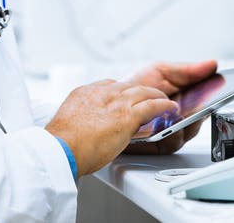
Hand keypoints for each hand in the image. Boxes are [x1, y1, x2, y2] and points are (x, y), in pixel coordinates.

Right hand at [45, 79, 178, 176]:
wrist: (62, 148)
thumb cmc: (62, 143)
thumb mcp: (68, 122)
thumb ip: (80, 120)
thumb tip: (83, 130)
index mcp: (85, 93)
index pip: (108, 85)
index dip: (120, 91)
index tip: (124, 96)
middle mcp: (102, 93)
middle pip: (127, 86)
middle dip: (140, 91)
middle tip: (149, 95)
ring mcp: (116, 102)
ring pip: (142, 92)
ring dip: (155, 94)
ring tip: (163, 98)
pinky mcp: (127, 116)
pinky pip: (152, 105)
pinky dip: (163, 105)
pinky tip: (170, 107)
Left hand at [122, 58, 217, 154]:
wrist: (112, 99)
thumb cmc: (136, 85)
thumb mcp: (162, 71)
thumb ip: (188, 70)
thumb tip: (212, 64)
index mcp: (184, 101)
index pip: (206, 102)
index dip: (214, 98)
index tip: (220, 90)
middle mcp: (180, 119)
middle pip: (199, 119)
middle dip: (201, 111)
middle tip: (202, 102)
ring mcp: (171, 132)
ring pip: (188, 133)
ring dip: (187, 122)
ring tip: (183, 110)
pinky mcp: (159, 144)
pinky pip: (172, 142)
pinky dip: (172, 132)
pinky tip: (168, 121)